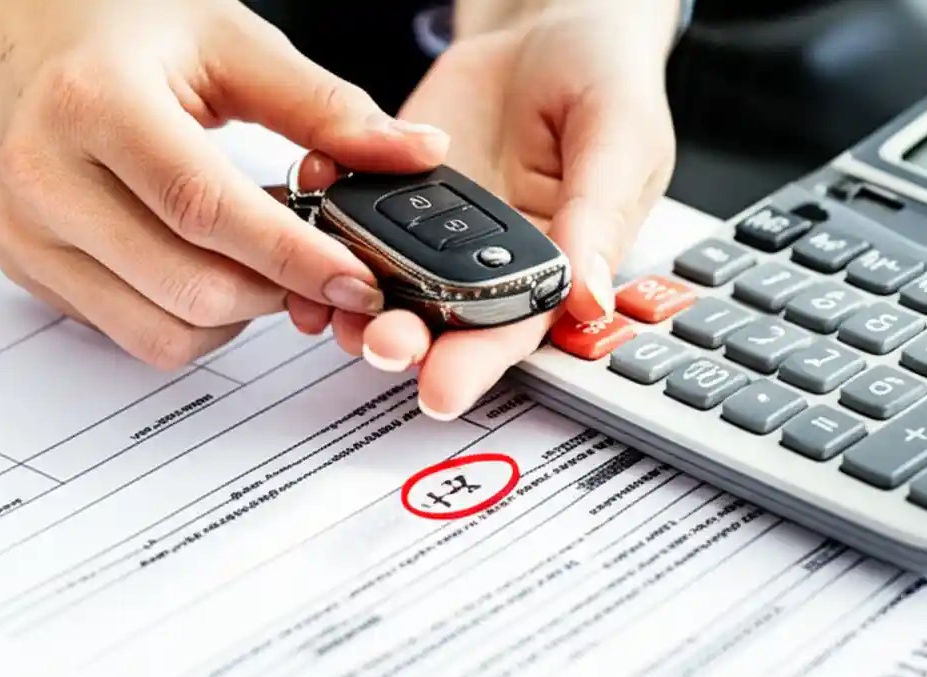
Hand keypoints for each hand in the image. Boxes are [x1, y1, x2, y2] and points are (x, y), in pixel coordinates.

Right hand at [0, 0, 448, 368]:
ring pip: (166, 332)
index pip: (205, 206)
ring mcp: (29, 232)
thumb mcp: (234, 42)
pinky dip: (194, 320)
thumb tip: (418, 153)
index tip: (359, 279)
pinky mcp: (29, 270)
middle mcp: (46, 174)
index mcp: (96, 102)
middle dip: (279, 290)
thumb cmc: (133, 31)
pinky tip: (207, 265)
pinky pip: (136, 336)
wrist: (34, 39)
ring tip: (258, 258)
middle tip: (322, 265)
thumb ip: (326, 107)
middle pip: (190, 285)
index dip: (293, 255)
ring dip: (240, 315)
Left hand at [324, 0, 678, 417]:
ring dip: (350, 300)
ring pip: (385, 283)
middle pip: (440, 323)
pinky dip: (320, 229)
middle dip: (405, 342)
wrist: (545, 24)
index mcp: (557, 264)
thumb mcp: (621, 136)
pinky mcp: (390, 190)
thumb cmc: (603, 76)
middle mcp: (488, 261)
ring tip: (325, 304)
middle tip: (378, 343)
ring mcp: (433, 229)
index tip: (441, 389)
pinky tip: (306, 225)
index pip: (514, 331)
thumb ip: (599, 215)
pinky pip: (350, 219)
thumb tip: (589, 297)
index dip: (476, 365)